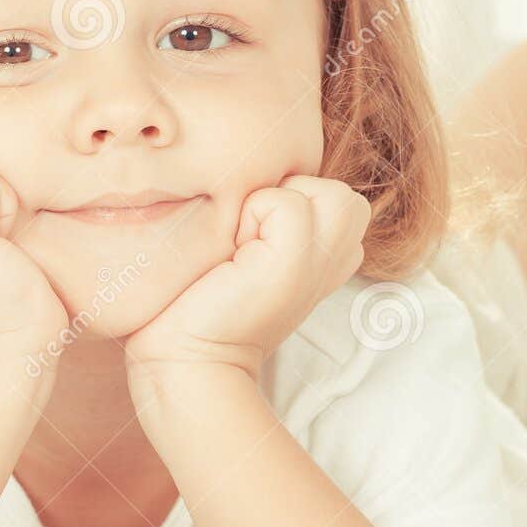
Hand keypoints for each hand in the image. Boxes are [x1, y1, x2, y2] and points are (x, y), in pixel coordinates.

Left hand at [122, 174, 369, 391]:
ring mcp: (324, 262)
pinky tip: (236, 257)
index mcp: (333, 258)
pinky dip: (252, 216)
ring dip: (274, 205)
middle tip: (251, 244)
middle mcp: (338, 261)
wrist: (188, 353)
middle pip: (339, 192)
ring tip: (245, 247)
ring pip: (325, 190)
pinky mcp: (298, 261)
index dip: (287, 208)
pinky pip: (284, 201)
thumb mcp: (252, 248)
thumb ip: (278, 214)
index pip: (333, 195)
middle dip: (291, 200)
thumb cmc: (206, 300)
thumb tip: (270, 173)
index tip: (255, 252)